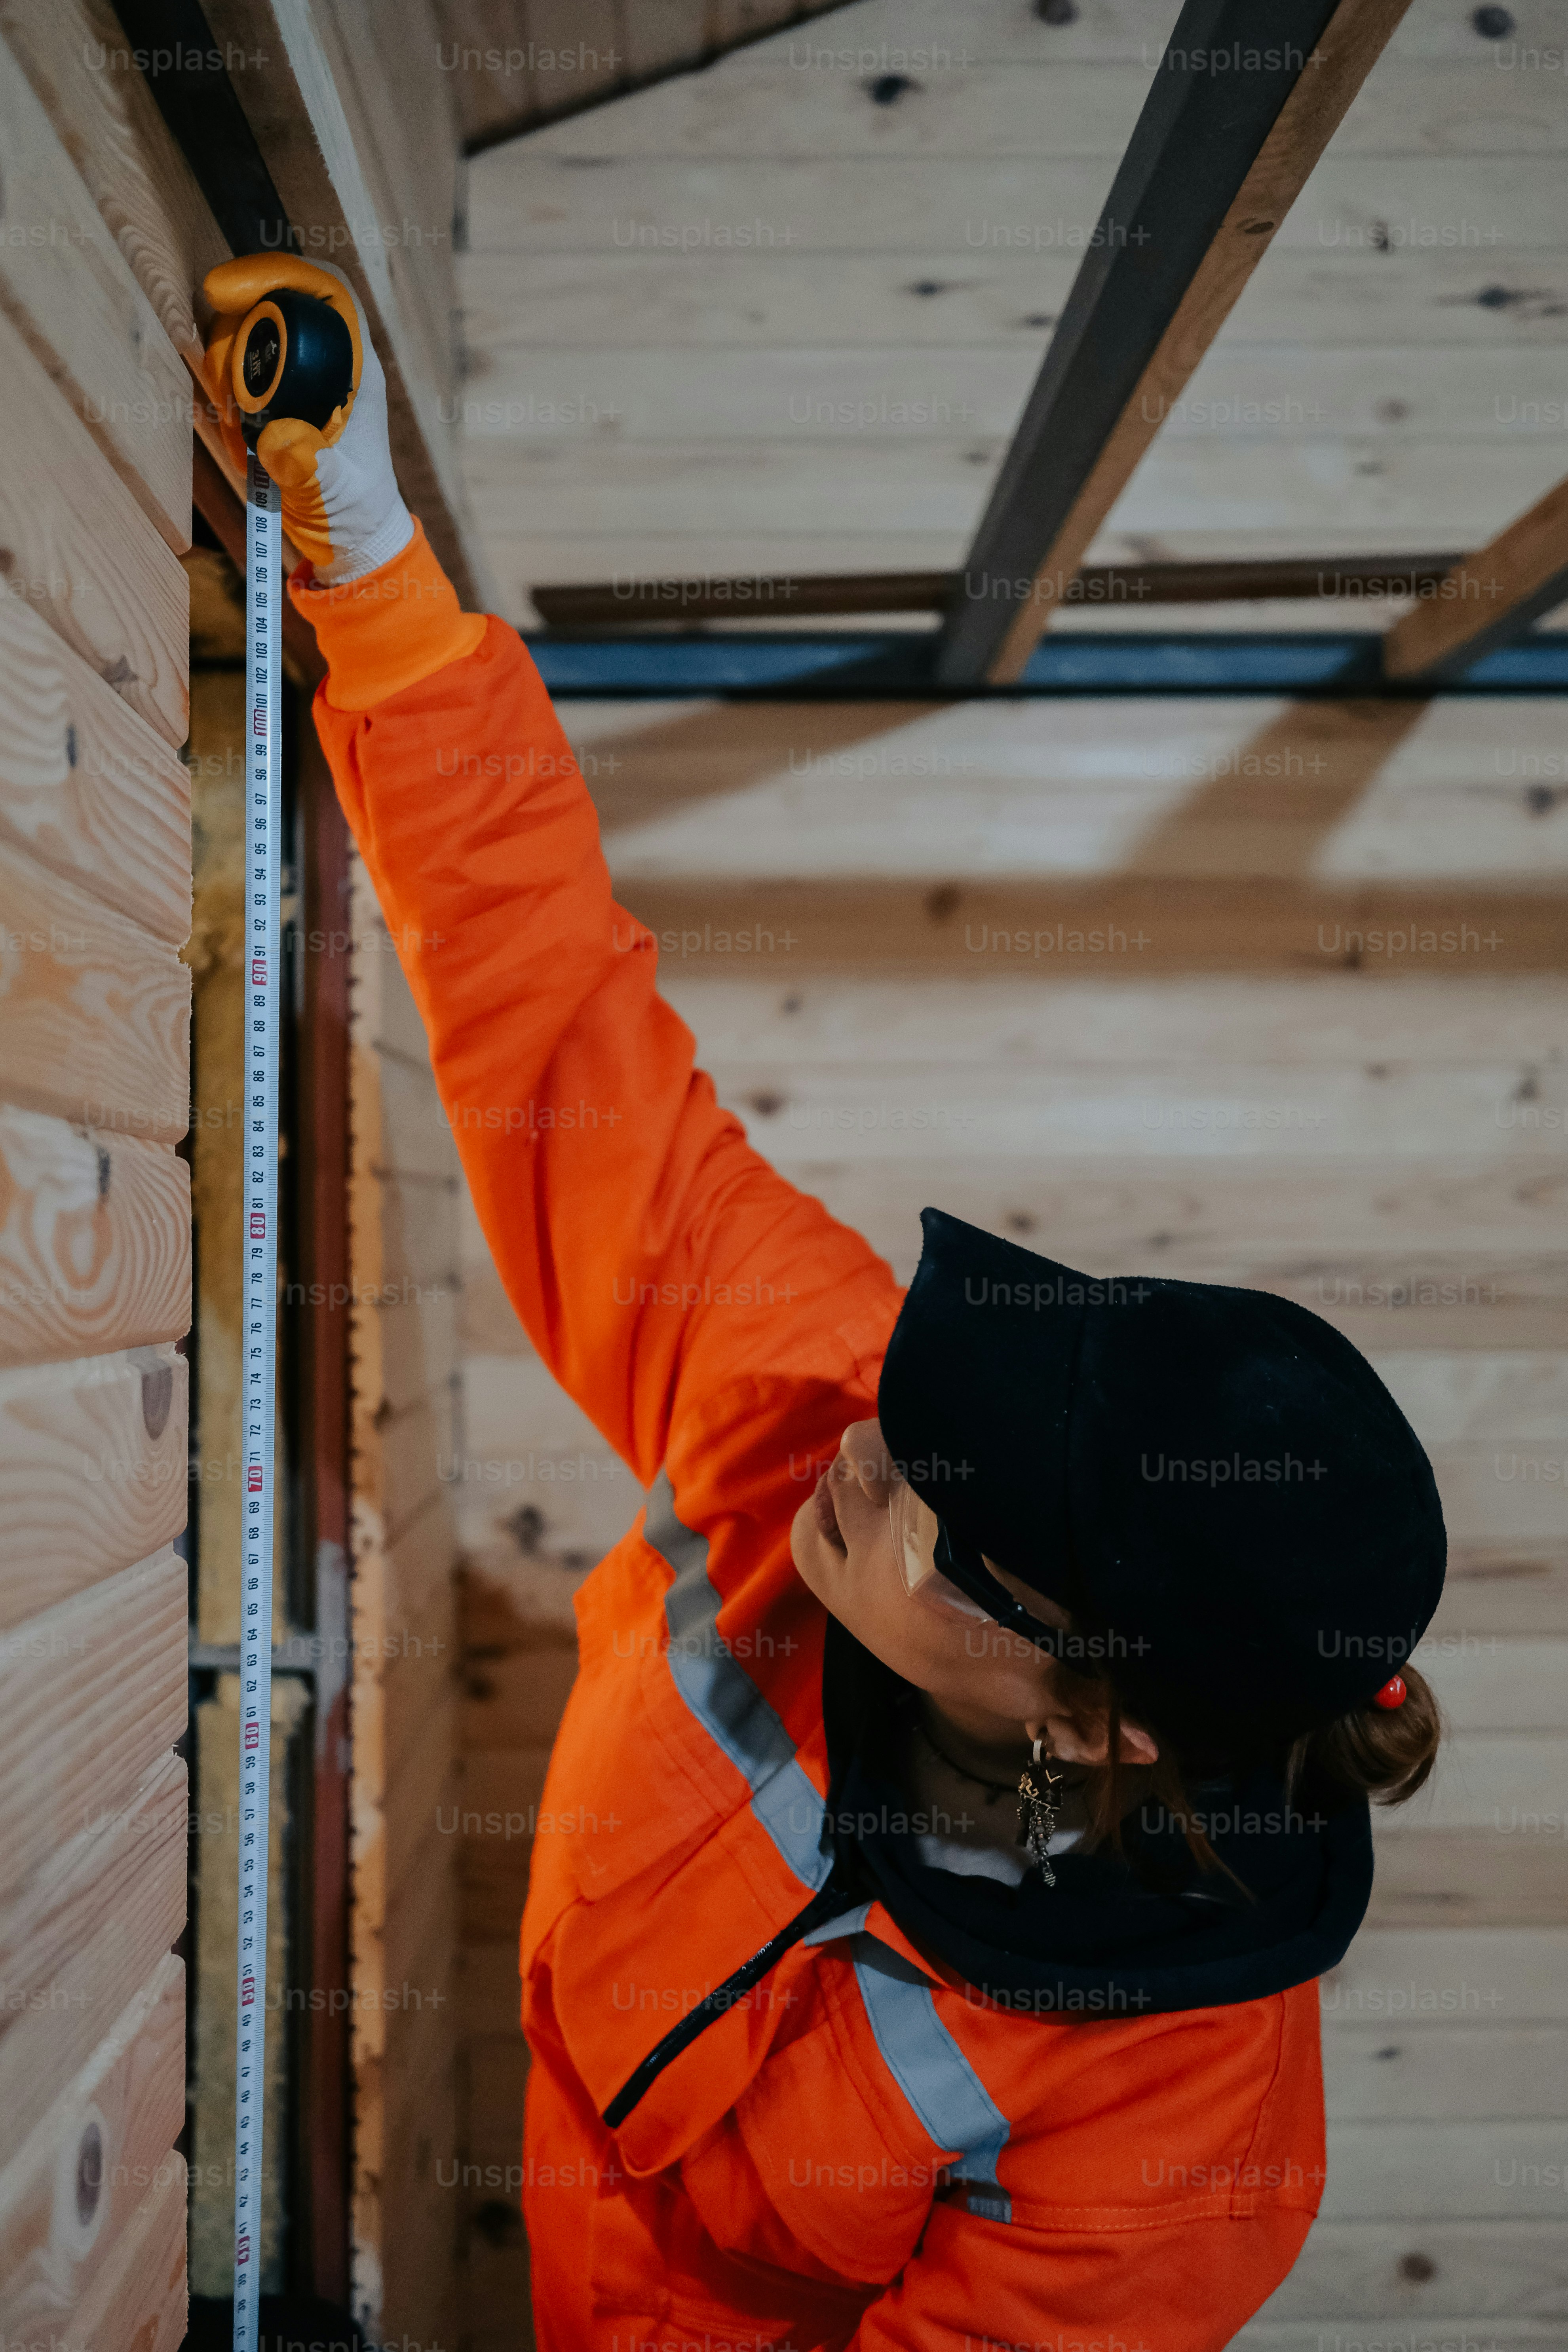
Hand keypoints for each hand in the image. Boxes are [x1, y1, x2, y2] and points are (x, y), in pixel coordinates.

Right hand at [202, 254, 413, 583]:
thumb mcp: (333, 493)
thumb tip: (280, 437)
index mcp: (356, 368)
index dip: (277, 272)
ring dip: (224, 373)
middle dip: (233, 339)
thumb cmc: (353, 512)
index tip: (225, 291)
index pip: (325, 289)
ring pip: (245, 334)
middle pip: (269, 303)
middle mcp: (328, 358)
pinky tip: (235, 439)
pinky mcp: (273, 391)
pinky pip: (235, 369)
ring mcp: (297, 373)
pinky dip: (223, 397)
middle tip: (226, 397)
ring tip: (237, 431)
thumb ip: (309, 466)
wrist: (352, 536)